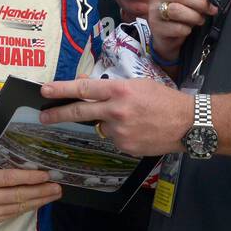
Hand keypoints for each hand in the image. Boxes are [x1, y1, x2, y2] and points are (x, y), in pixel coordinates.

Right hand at [0, 167, 61, 223]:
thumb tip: (29, 168)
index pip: (9, 178)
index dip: (29, 177)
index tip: (46, 175)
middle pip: (18, 195)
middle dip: (41, 191)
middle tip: (57, 186)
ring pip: (19, 207)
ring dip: (40, 200)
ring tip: (54, 194)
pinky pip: (15, 213)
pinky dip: (29, 207)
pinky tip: (40, 201)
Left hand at [40, 77, 193, 155]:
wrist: (186, 123)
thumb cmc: (164, 100)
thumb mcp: (137, 84)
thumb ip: (110, 87)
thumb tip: (85, 85)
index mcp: (119, 90)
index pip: (83, 88)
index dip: (62, 89)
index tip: (45, 91)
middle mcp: (116, 110)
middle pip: (80, 111)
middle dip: (58, 114)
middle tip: (43, 116)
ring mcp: (119, 131)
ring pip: (101, 127)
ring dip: (108, 123)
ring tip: (132, 120)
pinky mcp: (124, 146)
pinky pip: (113, 139)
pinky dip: (120, 134)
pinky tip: (137, 130)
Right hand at [148, 0, 217, 61]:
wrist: (167, 35)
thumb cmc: (180, 12)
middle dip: (201, 2)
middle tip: (211, 9)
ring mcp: (154, 10)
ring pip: (177, 10)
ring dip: (195, 16)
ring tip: (200, 19)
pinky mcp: (156, 27)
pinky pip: (177, 27)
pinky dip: (187, 29)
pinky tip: (188, 29)